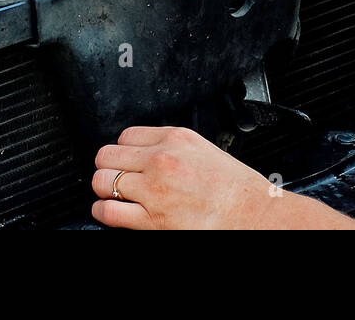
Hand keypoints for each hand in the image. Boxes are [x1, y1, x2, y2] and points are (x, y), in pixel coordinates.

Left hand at [90, 126, 282, 228]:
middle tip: (114, 176)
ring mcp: (154, 189)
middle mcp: (161, 160)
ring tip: (111, 195)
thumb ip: (172, 146)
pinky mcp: (151, 219)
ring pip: (102, 181)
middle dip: (108, 167)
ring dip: (103, 189)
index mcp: (175, 138)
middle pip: (108, 155)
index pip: (126, 135)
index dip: (123, 149)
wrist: (252, 215)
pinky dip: (102, 212)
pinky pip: (108, 212)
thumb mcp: (203, 149)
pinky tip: (109, 211)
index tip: (125, 159)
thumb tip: (146, 152)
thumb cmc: (235, 188)